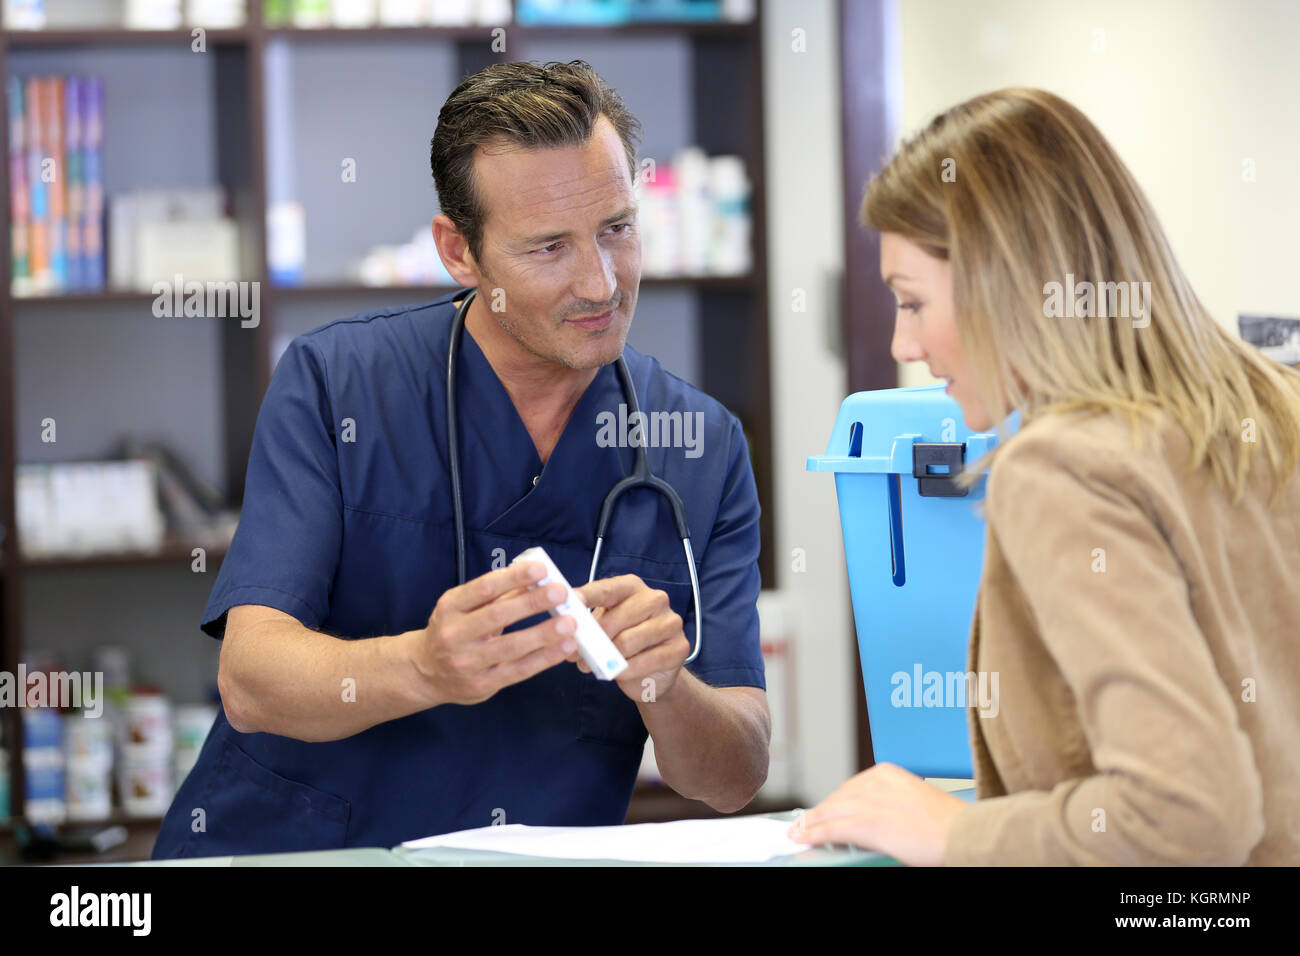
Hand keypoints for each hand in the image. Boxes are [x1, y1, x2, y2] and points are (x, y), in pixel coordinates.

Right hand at [414, 561, 577, 705]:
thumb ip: (498, 595)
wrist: (425, 673)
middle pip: (497, 617)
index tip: (540, 569)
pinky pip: (519, 670)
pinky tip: (564, 647)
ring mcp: (467, 662)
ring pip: (511, 647)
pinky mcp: (482, 685)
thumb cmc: (453, 631)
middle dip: (532, 603)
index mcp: (449, 607)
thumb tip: (535, 579)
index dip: (512, 578)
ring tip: (569, 623)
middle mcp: (454, 634)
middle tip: (560, 592)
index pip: (483, 589)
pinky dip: (544, 658)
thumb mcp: (465, 608)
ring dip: (544, 634)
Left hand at [572, 574, 689, 701]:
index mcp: (633, 587)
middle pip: (616, 618)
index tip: (568, 605)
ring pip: (628, 642)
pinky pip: (644, 662)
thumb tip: (563, 626)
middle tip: (576, 655)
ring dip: (606, 658)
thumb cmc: (623, 642)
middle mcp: (655, 599)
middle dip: (592, 640)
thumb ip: (587, 623)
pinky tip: (617, 673)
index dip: (587, 597)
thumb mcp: (603, 627)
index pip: (607, 589)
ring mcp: (671, 622)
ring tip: (593, 666)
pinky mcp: (680, 647)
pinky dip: (625, 671)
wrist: (654, 672)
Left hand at [787, 762, 967, 865]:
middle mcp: (876, 782)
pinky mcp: (868, 824)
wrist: (966, 834)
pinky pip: (831, 829)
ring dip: (811, 825)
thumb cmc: (949, 826)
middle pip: (838, 798)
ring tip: (797, 833)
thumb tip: (868, 823)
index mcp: (888, 773)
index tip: (821, 811)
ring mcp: (870, 802)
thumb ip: (889, 807)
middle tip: (803, 824)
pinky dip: (814, 835)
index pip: (851, 788)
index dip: (833, 803)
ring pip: (830, 813)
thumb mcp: (915, 805)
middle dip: (820, 813)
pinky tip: (803, 839)